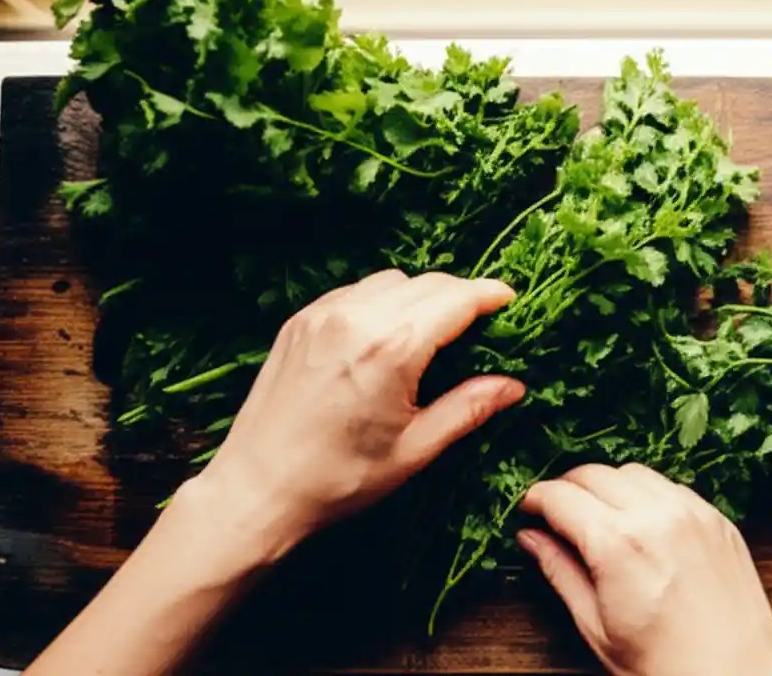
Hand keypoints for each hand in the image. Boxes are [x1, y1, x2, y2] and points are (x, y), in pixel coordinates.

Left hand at [191, 269, 524, 559]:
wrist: (257, 490)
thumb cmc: (338, 479)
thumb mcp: (415, 449)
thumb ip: (467, 408)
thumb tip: (513, 386)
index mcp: (392, 349)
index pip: (456, 299)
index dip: (489, 295)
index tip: (509, 300)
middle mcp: (356, 318)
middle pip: (427, 283)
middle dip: (458, 296)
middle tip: (478, 323)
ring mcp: (322, 315)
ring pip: (390, 282)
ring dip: (418, 296)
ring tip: (430, 332)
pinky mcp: (299, 322)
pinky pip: (354, 293)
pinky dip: (379, 302)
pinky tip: (384, 336)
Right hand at [518, 463, 771, 675]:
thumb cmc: (665, 667)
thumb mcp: (596, 626)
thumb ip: (560, 572)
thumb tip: (530, 538)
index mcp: (618, 544)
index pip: (561, 497)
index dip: (535, 500)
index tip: (528, 510)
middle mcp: (657, 516)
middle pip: (593, 473)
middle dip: (567, 489)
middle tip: (556, 514)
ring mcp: (692, 513)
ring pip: (633, 471)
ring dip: (607, 485)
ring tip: (598, 517)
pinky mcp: (718, 519)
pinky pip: (671, 487)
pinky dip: (646, 494)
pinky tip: (640, 522)